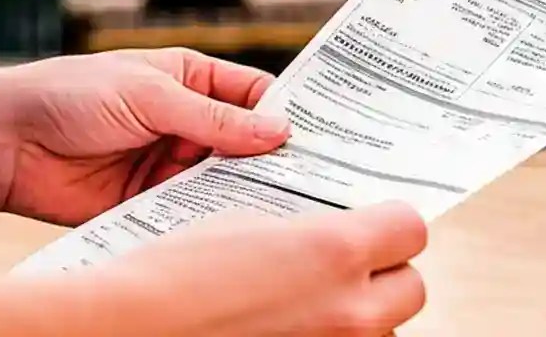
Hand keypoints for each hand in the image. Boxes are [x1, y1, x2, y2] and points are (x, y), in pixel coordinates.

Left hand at [1, 48, 289, 224]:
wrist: (7, 142)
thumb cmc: (72, 95)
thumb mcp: (150, 96)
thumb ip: (213, 120)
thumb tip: (278, 132)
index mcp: (190, 80)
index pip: (253, 96)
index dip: (286, 113)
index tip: (326, 136)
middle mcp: (185, 123)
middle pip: (245, 145)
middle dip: (272, 161)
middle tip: (316, 182)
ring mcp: (168, 164)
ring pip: (222, 182)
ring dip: (244, 194)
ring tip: (282, 209)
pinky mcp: (149, 203)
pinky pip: (189, 213)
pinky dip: (208, 221)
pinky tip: (234, 232)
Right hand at [86, 202, 428, 335]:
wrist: (133, 325)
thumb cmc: (179, 270)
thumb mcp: (251, 220)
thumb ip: (309, 227)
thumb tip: (336, 229)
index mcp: (337, 250)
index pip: (411, 228)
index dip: (390, 223)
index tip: (373, 223)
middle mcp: (350, 308)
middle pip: (412, 288)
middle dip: (386, 274)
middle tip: (349, 265)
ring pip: (383, 330)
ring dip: (360, 314)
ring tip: (312, 301)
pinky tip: (290, 325)